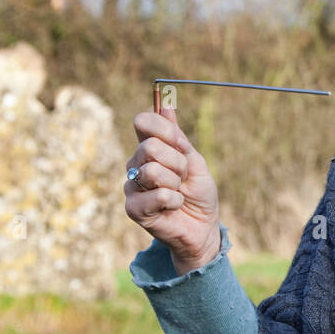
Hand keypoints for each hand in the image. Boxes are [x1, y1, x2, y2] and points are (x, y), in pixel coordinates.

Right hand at [124, 105, 220, 271]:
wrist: (202, 227)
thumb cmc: (199, 194)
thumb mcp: (195, 162)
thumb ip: (178, 138)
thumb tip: (165, 106)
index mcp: (150, 148)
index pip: (143, 122)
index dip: (165, 130)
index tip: (182, 145)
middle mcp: (136, 164)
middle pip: (150, 147)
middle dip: (177, 163)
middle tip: (183, 178)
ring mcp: (132, 186)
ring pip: (153, 171)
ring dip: (176, 184)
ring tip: (178, 193)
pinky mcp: (133, 208)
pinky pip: (158, 195)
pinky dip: (174, 201)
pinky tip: (173, 207)